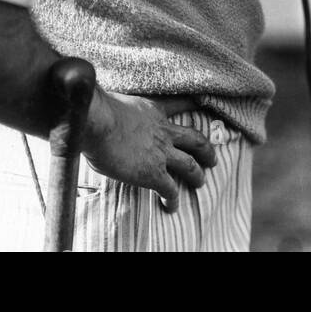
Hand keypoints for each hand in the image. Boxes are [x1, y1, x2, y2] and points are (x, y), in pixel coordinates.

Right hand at [81, 89, 216, 211]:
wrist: (99, 123)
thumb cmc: (99, 113)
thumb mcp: (116, 106)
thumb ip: (121, 114)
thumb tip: (107, 118)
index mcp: (155, 111)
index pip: (179, 105)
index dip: (192, 105)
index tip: (201, 104)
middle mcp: (164, 132)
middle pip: (195, 139)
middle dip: (205, 149)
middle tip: (211, 158)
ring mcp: (162, 153)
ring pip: (190, 165)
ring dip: (197, 175)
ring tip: (200, 182)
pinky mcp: (153, 173)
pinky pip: (169, 189)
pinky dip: (173, 199)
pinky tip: (172, 206)